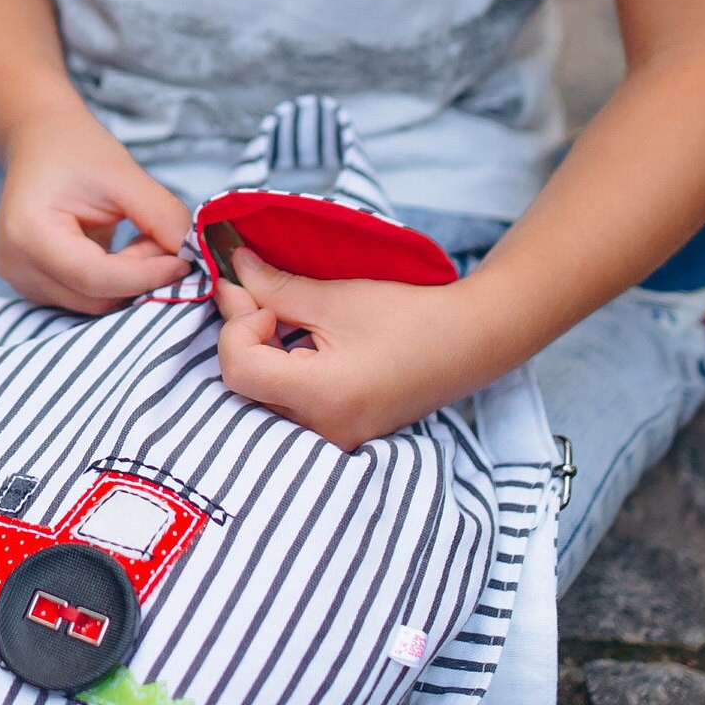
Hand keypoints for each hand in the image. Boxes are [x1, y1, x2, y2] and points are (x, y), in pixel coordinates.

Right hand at [0, 103, 190, 314]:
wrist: (40, 141)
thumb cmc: (76, 149)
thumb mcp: (124, 174)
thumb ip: (161, 216)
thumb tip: (193, 255)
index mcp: (28, 233)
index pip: (94, 277)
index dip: (145, 276)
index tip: (184, 262)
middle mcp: (15, 265)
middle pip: (94, 296)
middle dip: (140, 276)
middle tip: (160, 239)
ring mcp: (20, 279)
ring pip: (93, 303)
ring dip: (130, 280)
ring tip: (139, 239)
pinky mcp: (33, 285)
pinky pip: (85, 297)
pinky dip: (114, 282)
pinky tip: (122, 252)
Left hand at [214, 247, 494, 447]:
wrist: (469, 343)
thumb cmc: (409, 317)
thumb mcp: (336, 297)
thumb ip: (276, 286)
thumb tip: (234, 267)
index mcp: (321, 397)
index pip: (239, 370)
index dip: (239, 328)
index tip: (267, 302)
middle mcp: (321, 430)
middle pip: (247, 385)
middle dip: (247, 335)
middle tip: (263, 295)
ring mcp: (331, 438)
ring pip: (264, 396)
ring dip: (264, 351)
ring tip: (286, 315)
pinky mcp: (340, 433)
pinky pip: (289, 405)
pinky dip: (284, 369)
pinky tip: (300, 339)